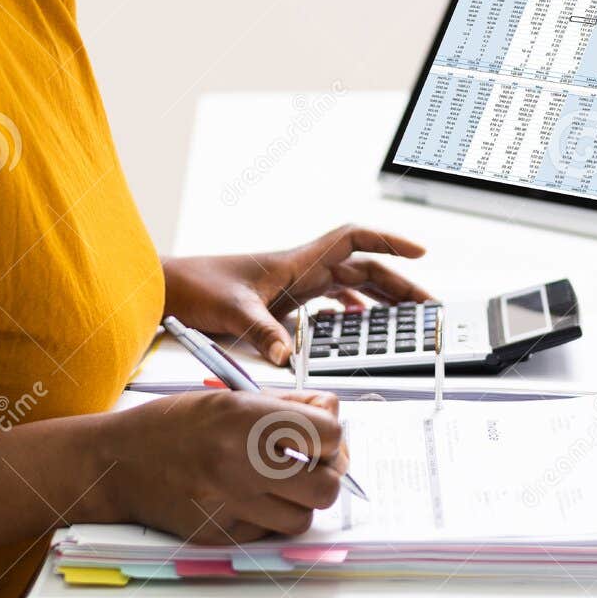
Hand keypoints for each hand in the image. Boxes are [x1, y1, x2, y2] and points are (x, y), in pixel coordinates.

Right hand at [105, 389, 348, 543]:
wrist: (118, 462)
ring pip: (303, 517)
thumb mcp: (226, 395)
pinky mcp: (221, 535)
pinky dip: (269, 517)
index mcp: (244, 418)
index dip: (332, 435)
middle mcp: (240, 462)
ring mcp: (230, 504)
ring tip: (278, 483)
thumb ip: (284, 404)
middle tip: (310, 464)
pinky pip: (270, 533)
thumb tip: (331, 413)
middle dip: (325, 473)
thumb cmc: (170, 424)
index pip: (328, 434)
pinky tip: (249, 497)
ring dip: (300, 501)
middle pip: (326, 484)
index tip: (321, 434)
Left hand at [162, 225, 430, 367]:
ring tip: (406, 319)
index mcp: (295, 263)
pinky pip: (326, 303)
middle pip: (361, 269)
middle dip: (398, 283)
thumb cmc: (195, 288)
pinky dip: (348, 313)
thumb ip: (262, 333)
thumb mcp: (231, 311)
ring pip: (348, 286)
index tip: (421, 252)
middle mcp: (299, 271)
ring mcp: (292, 287)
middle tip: (428, 306)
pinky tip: (358, 327)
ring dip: (378, 300)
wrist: (168, 290)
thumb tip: (288, 358)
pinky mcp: (281, 303)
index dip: (388, 241)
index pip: (352, 239)